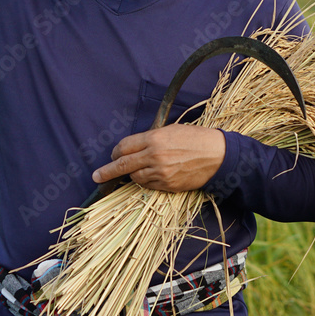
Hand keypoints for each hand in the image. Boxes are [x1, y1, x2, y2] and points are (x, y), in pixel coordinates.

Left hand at [92, 124, 225, 192]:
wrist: (217, 155)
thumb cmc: (195, 138)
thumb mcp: (171, 130)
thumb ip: (150, 138)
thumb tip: (134, 147)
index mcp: (154, 138)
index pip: (124, 147)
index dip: (116, 152)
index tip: (113, 155)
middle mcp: (154, 155)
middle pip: (122, 165)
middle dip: (106, 172)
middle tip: (96, 177)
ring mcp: (161, 172)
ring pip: (135, 178)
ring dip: (132, 176)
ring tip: (136, 172)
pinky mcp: (168, 185)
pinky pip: (149, 186)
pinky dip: (146, 182)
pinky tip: (152, 176)